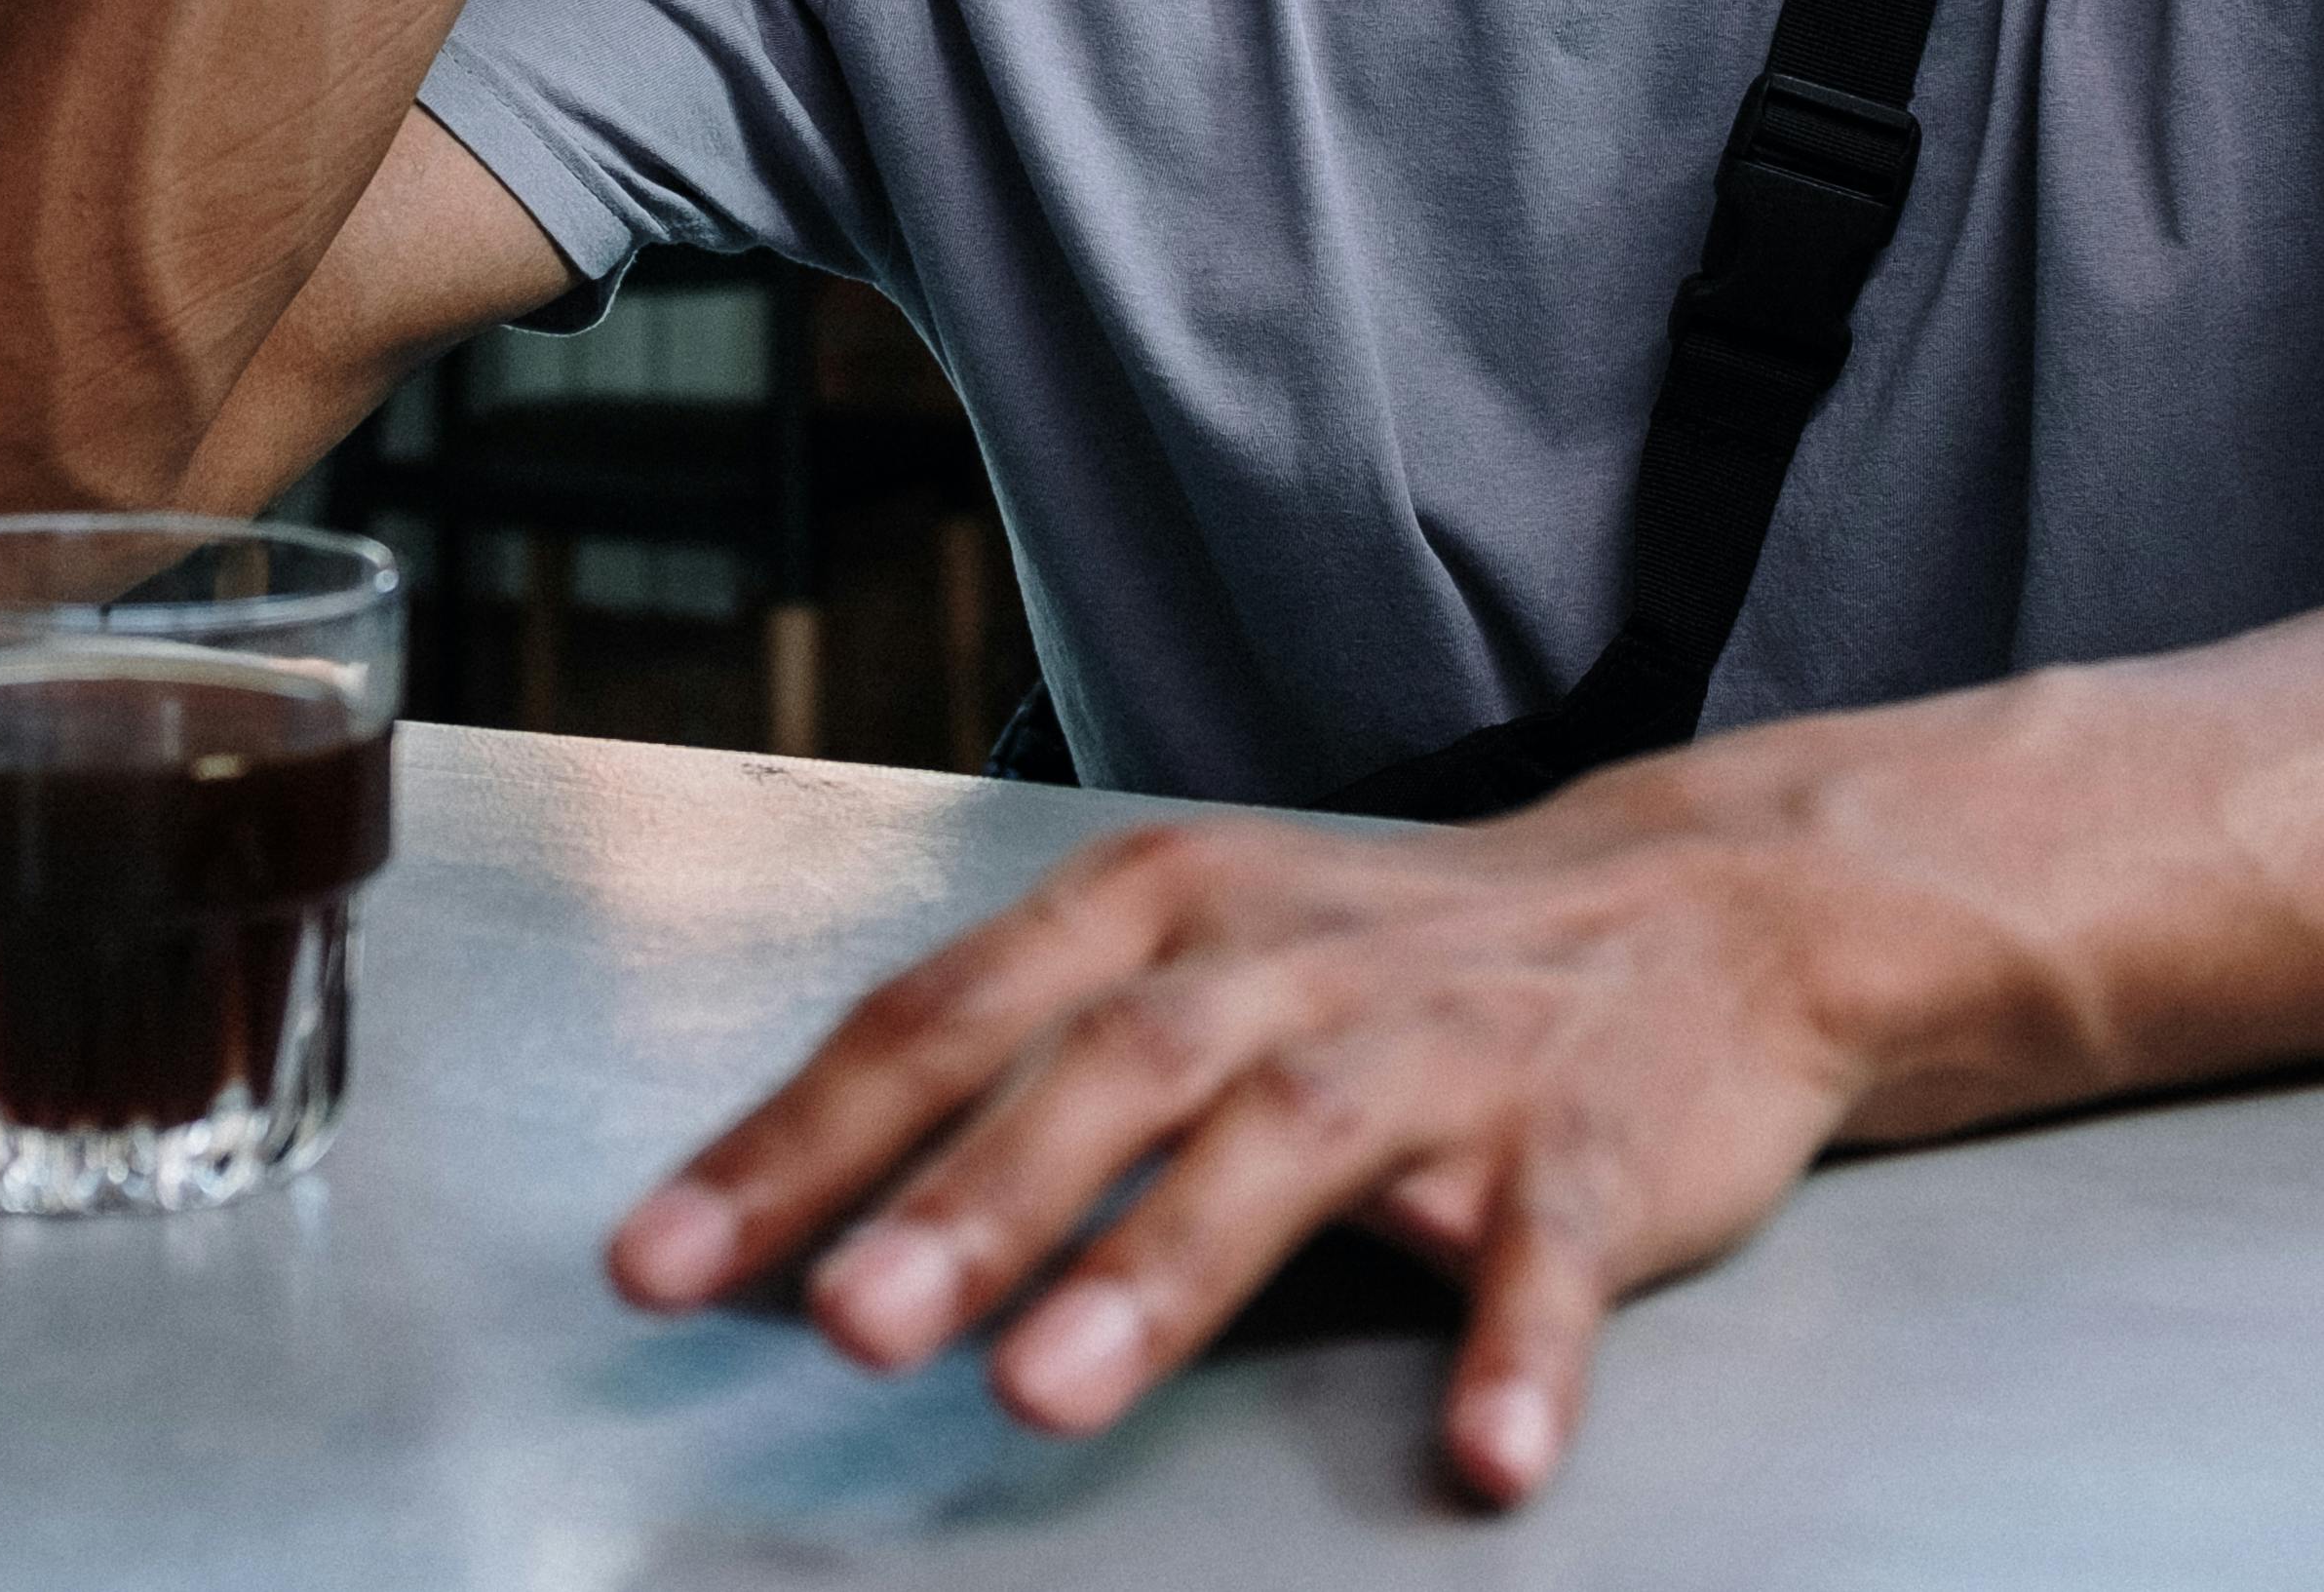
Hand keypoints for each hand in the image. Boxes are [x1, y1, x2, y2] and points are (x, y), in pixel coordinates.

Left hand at [606, 760, 1891, 1506]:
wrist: (1696, 905)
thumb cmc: (1388, 952)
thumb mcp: (1195, 952)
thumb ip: (1022, 1064)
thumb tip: (803, 1213)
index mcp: (1161, 904)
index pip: (948, 1013)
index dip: (802, 1139)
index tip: (660, 1258)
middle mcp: (1283, 961)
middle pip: (1105, 1067)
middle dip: (965, 1198)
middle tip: (839, 1321)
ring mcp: (1440, 1049)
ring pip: (1287, 1144)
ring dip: (1162, 1266)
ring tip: (1046, 1389)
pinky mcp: (1589, 1143)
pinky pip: (1551, 1248)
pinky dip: (1518, 1346)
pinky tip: (1485, 1451)